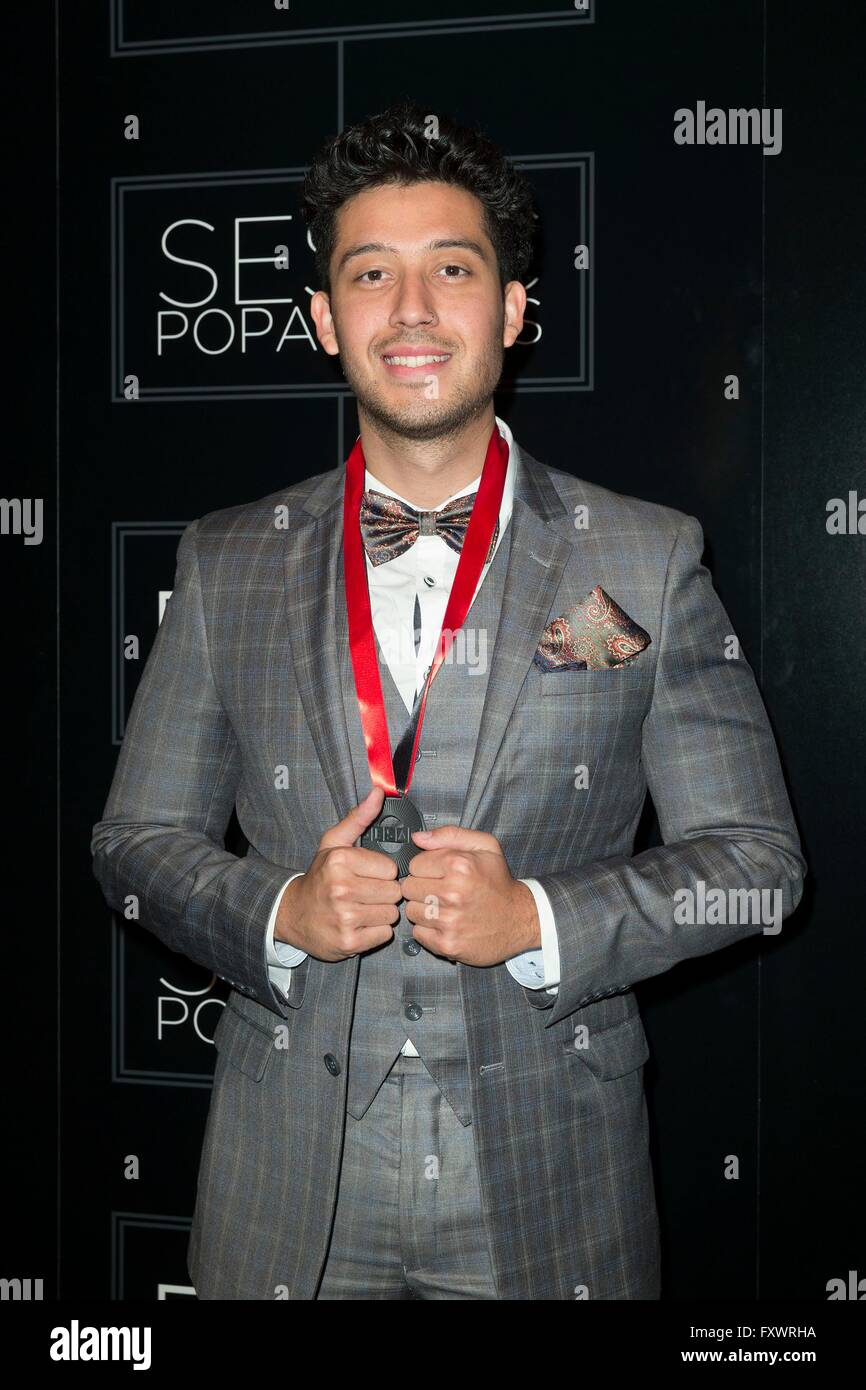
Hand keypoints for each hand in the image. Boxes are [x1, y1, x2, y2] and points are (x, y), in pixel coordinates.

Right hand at [274, 787, 402, 961]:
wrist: (292, 914)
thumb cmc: (319, 877)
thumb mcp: (333, 843)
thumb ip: (359, 818)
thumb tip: (379, 792)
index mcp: (341, 860)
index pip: (391, 868)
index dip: (381, 873)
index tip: (365, 875)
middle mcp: (342, 888)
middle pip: (394, 892)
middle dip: (383, 893)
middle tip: (364, 893)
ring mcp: (345, 917)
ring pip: (391, 913)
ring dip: (381, 912)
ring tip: (361, 907)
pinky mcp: (349, 941)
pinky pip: (384, 934)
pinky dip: (375, 931)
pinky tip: (359, 924)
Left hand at [397, 825, 540, 966]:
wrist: (520, 919)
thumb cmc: (499, 882)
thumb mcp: (484, 846)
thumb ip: (449, 835)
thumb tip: (418, 837)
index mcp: (459, 865)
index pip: (414, 865)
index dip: (427, 868)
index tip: (441, 873)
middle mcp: (452, 893)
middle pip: (408, 888)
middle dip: (422, 888)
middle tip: (442, 891)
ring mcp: (449, 921)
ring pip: (411, 911)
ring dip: (424, 909)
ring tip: (446, 907)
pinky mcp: (447, 944)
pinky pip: (418, 932)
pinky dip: (429, 929)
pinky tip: (446, 923)